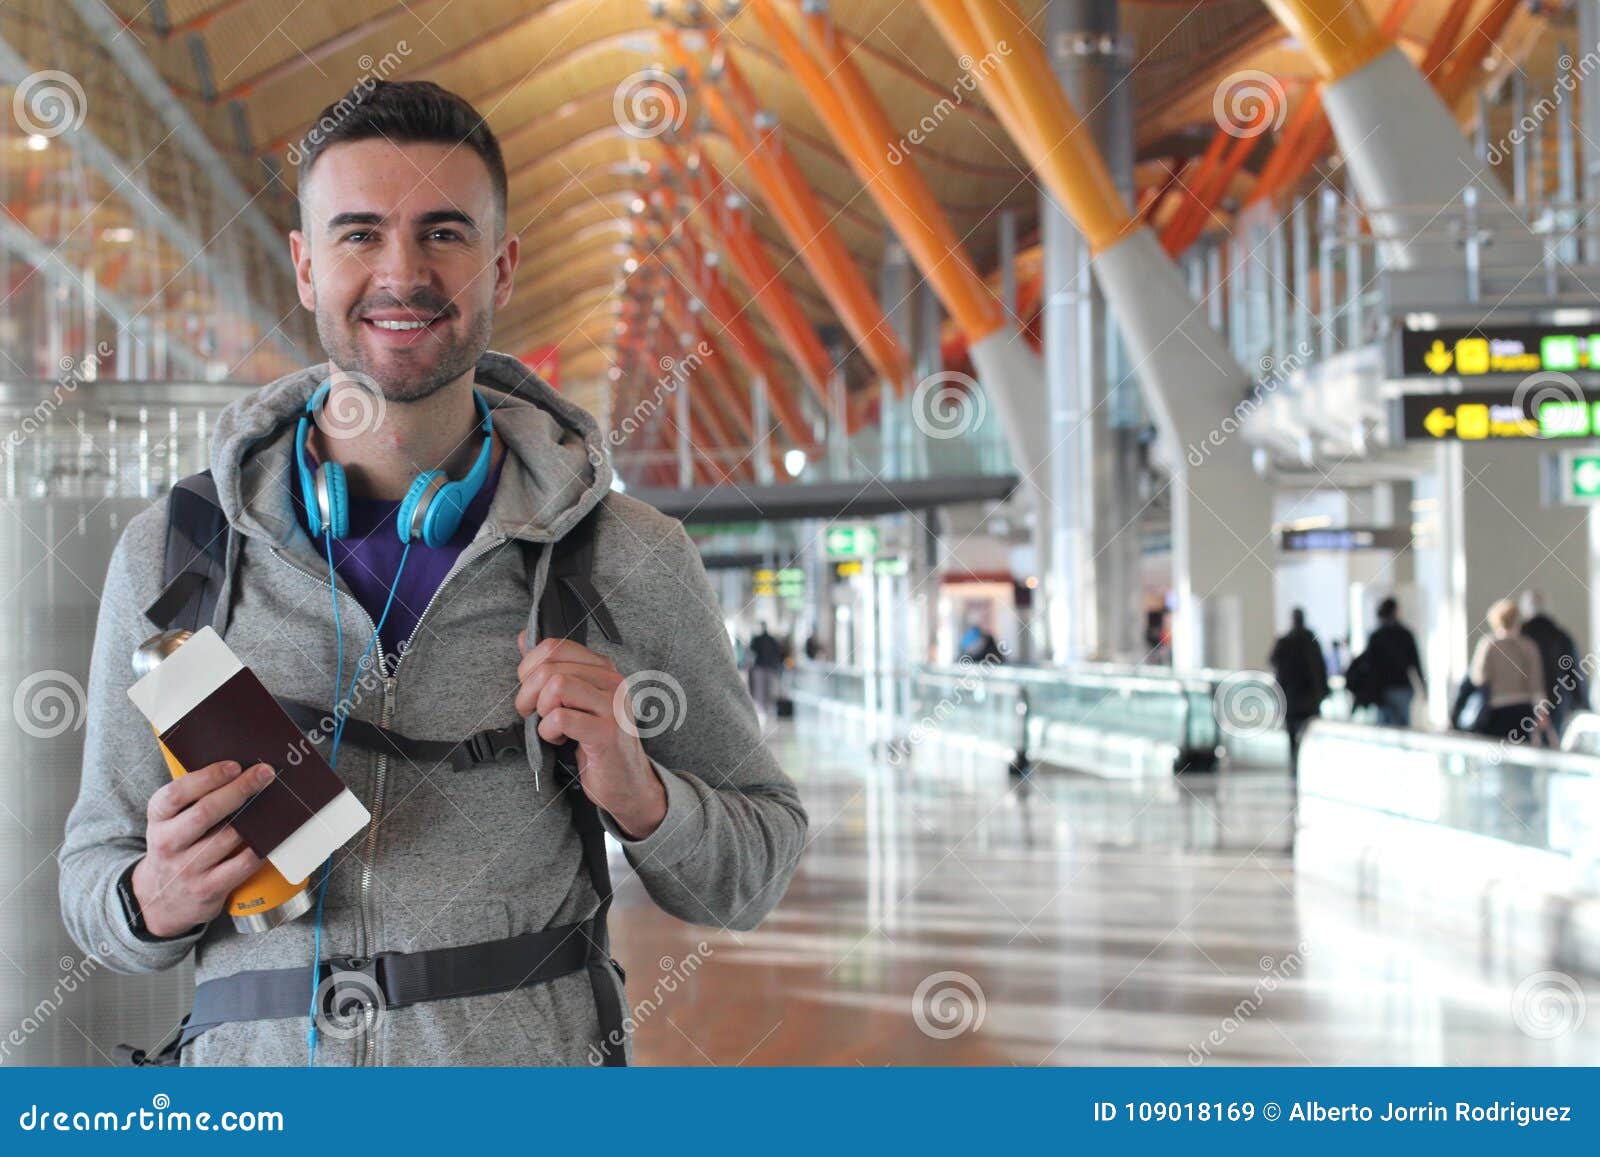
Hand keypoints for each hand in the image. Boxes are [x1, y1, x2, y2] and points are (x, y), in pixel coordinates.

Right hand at [134, 760, 274, 936]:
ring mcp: (187, 869)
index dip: (207, 777)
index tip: (234, 766)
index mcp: (158, 819)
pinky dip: (261, 848)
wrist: (161, 902)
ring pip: (228, 837)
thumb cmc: (177, 848)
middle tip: (265, 774)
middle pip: (206, 812)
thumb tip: (240, 770)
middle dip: (240, 789)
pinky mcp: (207, 889)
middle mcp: (167, 843)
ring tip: (276, 800)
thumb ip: (193, 799)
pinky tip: (273, 835)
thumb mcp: (169, 823)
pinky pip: (242, 864)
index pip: (175, 794)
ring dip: (255, 817)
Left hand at [515, 632, 666, 838]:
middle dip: (527, 694)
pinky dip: (548, 732)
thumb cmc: (597, 741)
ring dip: (540, 711)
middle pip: (549, 667)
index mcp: (602, 668)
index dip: (528, 667)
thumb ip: (551, 668)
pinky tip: (559, 739)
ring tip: (549, 725)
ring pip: (556, 686)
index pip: (554, 646)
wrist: (627, 782)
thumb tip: (524, 638)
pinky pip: (561, 718)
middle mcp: (611, 681)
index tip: (530, 691)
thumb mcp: (574, 700)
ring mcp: (612, 706)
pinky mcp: (607, 732)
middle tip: (533, 714)